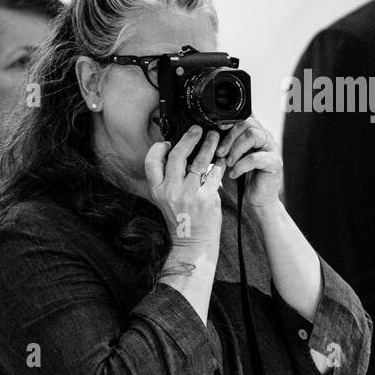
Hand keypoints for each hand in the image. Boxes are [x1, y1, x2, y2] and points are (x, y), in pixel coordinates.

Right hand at [145, 124, 223, 247]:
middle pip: (176, 156)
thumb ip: (170, 179)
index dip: (158, 148)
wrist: (193, 244)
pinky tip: (222, 158)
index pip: (151, 162)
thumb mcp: (166, 200)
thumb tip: (179, 154)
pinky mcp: (206, 198)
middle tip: (197, 130)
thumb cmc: (182, 220)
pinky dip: (219, 164)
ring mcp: (189, 194)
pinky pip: (214, 174)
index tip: (168, 142)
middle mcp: (171, 191)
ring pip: (199, 161)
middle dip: (188, 138)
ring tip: (214, 137)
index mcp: (157, 191)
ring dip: (208, 145)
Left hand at [215, 117, 280, 212]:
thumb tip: (209, 135)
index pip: (243, 118)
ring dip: (236, 149)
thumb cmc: (241, 181)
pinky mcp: (275, 162)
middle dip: (229, 137)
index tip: (216, 131)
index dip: (229, 122)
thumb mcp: (227, 159)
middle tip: (219, 153)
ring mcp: (272, 149)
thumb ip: (223, 146)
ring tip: (228, 163)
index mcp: (254, 134)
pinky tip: (234, 173)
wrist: (253, 201)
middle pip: (247, 123)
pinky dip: (241, 165)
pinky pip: (256, 157)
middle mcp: (265, 138)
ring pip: (253, 135)